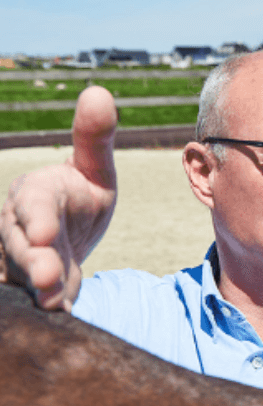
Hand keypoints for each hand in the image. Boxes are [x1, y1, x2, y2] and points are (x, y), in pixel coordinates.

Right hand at [0, 86, 117, 309]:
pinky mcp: (28, 286)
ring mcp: (22, 259)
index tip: (47, 232)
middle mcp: (20, 227)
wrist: (69, 231)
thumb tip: (98, 90)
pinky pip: (31, 297)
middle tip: (50, 279)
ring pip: (22, 273)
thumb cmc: (81, 194)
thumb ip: (95, 137)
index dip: (37, 218)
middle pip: (22, 244)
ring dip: (38, 289)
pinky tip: (61, 314)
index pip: (33, 204)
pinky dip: (47, 305)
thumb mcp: (95, 168)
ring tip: (55, 302)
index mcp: (37, 193)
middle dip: (35, 261)